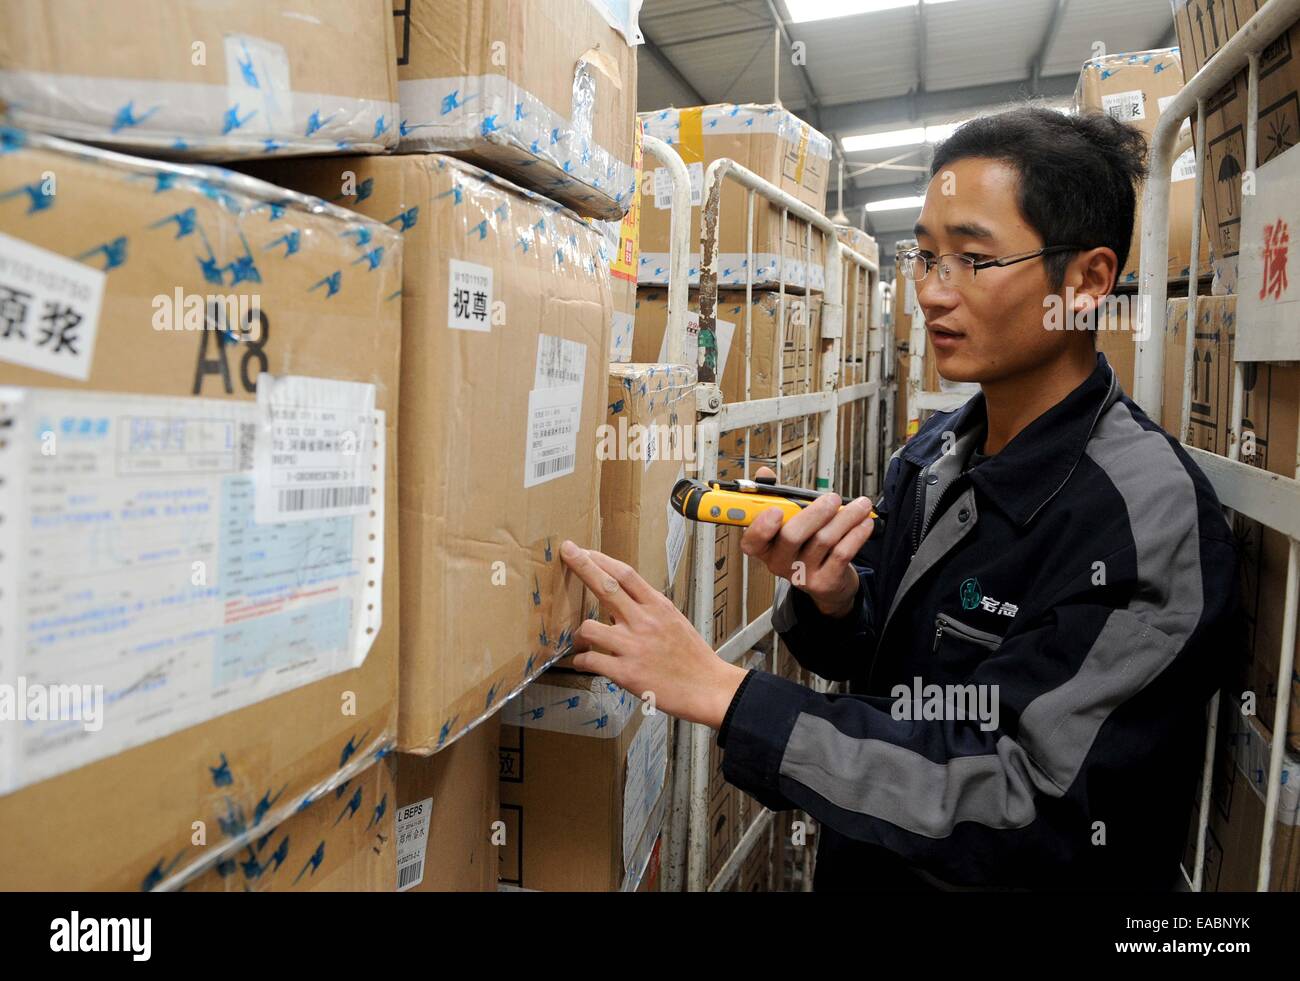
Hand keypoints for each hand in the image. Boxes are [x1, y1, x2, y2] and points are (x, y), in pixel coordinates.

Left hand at [559, 540, 747, 728]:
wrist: (707, 687)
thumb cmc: (691, 656)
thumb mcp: (673, 620)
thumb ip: (648, 608)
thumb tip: (620, 599)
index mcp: (657, 606)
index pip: (625, 574)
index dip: (601, 559)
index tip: (584, 550)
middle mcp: (643, 622)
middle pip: (606, 586)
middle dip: (582, 565)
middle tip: (568, 551)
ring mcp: (633, 647)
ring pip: (589, 628)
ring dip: (579, 634)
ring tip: (581, 641)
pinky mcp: (626, 673)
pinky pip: (590, 660)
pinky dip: (582, 660)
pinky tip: (584, 662)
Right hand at [740, 465, 873, 617]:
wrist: (829, 581)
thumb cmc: (806, 544)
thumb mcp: (789, 521)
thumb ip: (776, 496)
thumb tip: (764, 472)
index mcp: (765, 546)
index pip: (751, 541)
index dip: (761, 526)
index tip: (775, 510)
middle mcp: (779, 563)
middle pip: (792, 536)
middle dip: (815, 513)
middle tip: (832, 498)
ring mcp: (802, 574)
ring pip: (824, 540)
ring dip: (846, 518)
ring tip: (860, 505)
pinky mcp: (825, 582)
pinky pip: (842, 554)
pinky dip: (856, 534)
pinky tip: (864, 523)